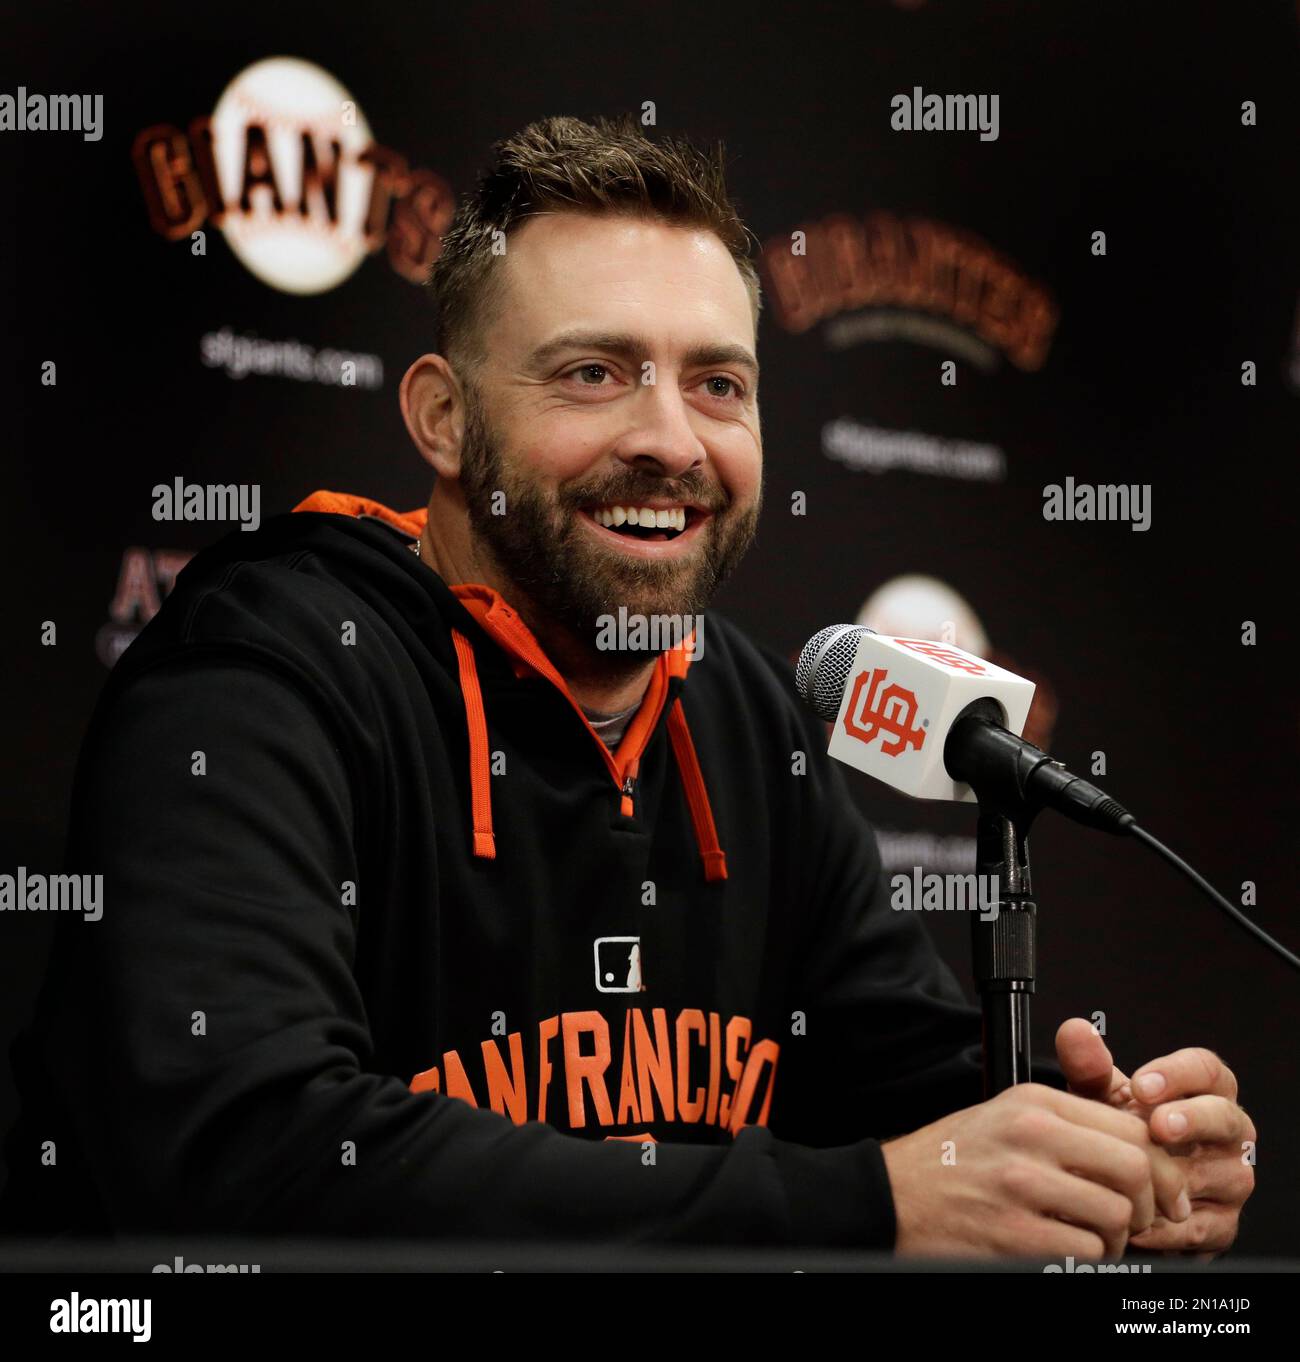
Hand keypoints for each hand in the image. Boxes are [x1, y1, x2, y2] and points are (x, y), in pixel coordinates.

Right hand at [880, 1081, 1188, 1258]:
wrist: (894, 1197)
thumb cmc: (950, 1160)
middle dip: (1149, 1204)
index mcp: (1033, 1102)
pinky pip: (1085, 1251)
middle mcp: (1031, 1135)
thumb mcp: (1004, 1117)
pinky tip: (1064, 1251)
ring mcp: (1022, 1184)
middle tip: (1138, 1220)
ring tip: (1090, 1238)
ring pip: (1116, 1215)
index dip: (1160, 1165)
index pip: (1129, 1125)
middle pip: (1134, 1168)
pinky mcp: (1015, 1233)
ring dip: (1115, 1239)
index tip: (1164, 1191)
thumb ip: (1065, 1124)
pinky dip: (1085, 1259)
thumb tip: (1137, 1149)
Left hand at [1055, 1018, 1256, 1258]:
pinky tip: (1137, 1217)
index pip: (1207, 1070)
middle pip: (1226, 1118)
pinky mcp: (1222, 1224)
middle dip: (1193, 1119)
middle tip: (1157, 1125)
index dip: (1178, 1074)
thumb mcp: (1098, 1097)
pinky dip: (1168, 1224)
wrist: (1115, 1186)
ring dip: (1178, 1175)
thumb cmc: (1116, 1132)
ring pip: (1224, 1174)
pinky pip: (1203, 1225)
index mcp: (1202, 1092)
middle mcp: (1227, 1134)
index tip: (1142, 1084)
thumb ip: (1088, 1066)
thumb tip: (1075, 1030)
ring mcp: (1230, 1179)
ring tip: (1139, 1174)